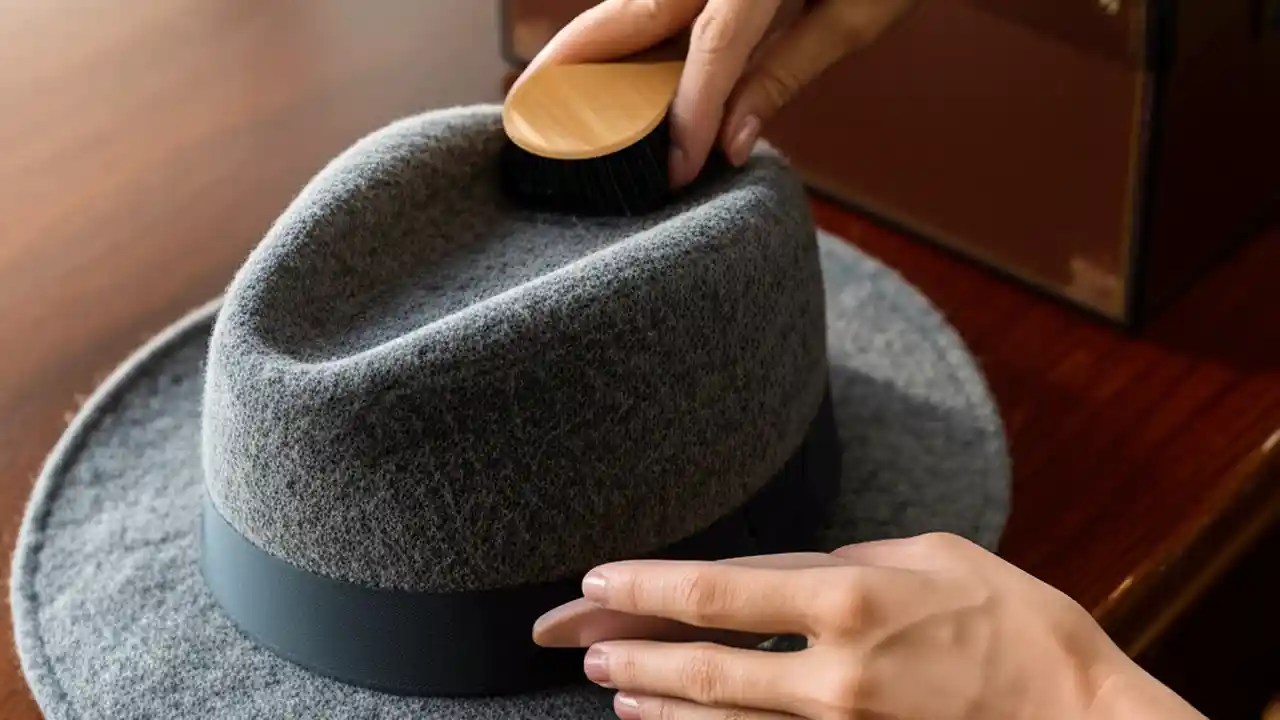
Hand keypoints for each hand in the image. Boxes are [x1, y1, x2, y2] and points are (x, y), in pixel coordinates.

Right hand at [515, 0, 916, 187]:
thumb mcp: (856, 16)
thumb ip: (785, 75)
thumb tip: (729, 144)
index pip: (712, 48)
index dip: (691, 115)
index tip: (678, 172)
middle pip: (627, 12)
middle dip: (570, 66)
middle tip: (524, 116)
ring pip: (626, 6)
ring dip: (584, 55)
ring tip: (544, 102)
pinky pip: (649, 4)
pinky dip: (621, 42)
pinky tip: (603, 81)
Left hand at [534, 533, 1204, 719]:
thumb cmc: (1019, 624)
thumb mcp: (936, 554)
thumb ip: (848, 561)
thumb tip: (788, 570)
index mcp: (849, 598)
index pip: (714, 590)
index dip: (643, 585)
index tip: (596, 579)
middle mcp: (832, 672)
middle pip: (697, 664)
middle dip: (624, 649)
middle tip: (572, 640)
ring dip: (653, 706)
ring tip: (609, 691)